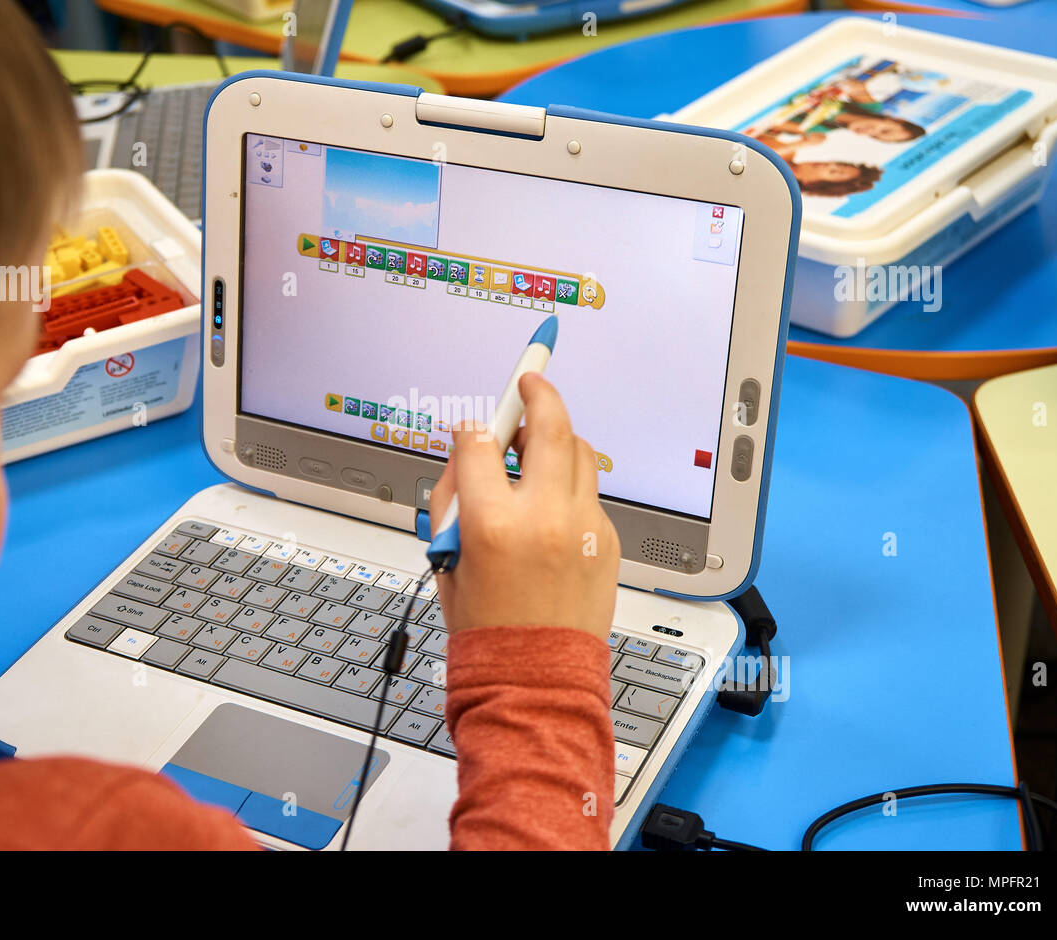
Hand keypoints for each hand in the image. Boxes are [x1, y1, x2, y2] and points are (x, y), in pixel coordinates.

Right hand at [429, 372, 619, 640]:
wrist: (535, 676)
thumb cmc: (485, 626)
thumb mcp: (448, 557)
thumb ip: (456, 499)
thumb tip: (469, 453)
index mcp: (492, 525)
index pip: (480, 444)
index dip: (472, 430)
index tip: (473, 425)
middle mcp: (544, 518)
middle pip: (548, 425)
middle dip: (538, 392)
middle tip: (531, 379)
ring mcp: (584, 527)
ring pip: (579, 451)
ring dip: (557, 438)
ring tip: (538, 444)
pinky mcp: (608, 539)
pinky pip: (589, 493)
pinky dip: (569, 488)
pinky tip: (552, 507)